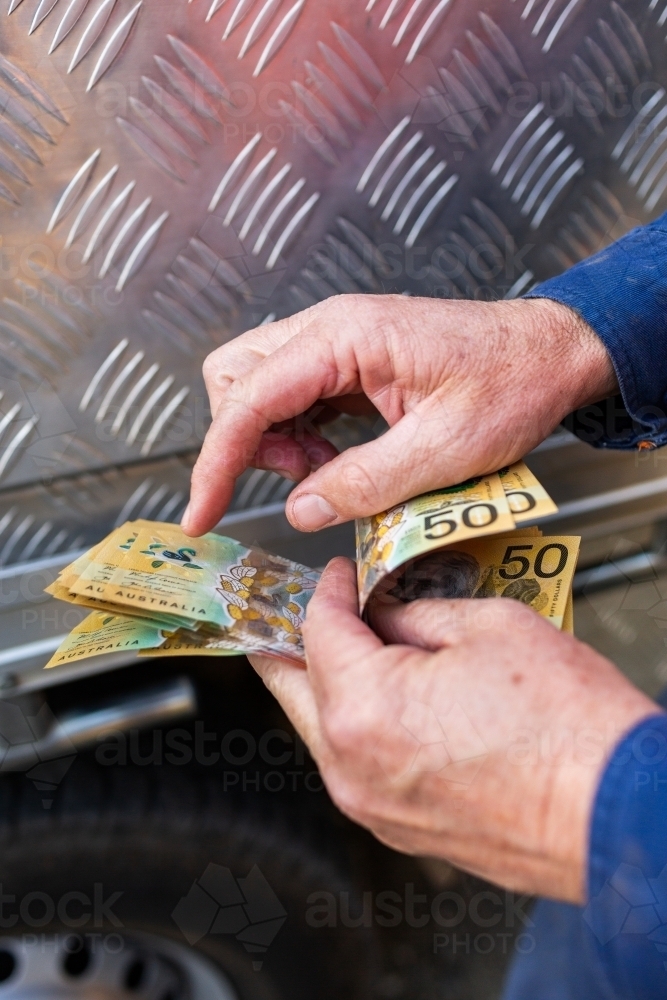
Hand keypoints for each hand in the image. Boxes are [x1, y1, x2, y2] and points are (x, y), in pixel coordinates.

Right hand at [183, 295, 616, 535]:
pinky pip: (294, 394)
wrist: (554, 352)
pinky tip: (337, 459)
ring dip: (273, 440)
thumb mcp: (444, 449)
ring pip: (258, 386)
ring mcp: (337, 341)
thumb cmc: (513, 385)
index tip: (201, 514)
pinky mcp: (350, 360)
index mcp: (344, 338)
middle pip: (235, 378)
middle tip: (301, 480)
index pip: (248, 398)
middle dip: (246, 440)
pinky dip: (298, 434)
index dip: (217, 462)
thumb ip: (365, 483)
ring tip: (326, 473)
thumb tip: (301, 510)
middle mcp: (329, 328)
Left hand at [248, 559, 655, 902]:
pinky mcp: (398, 828)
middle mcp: (350, 766)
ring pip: (320, 728)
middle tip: (316, 606)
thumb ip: (415, 614)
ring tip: (353, 646)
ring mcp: (370, 805)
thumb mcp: (488, 628)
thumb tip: (385, 614)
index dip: (327, 589)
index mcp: (363, 707)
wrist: (613, 809)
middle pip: (291, 684)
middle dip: (297, 637)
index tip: (341, 573)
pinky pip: (353, 764)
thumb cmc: (567, 727)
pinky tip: (388, 699)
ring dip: (327, 682)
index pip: (317, 629)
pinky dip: (356, 724)